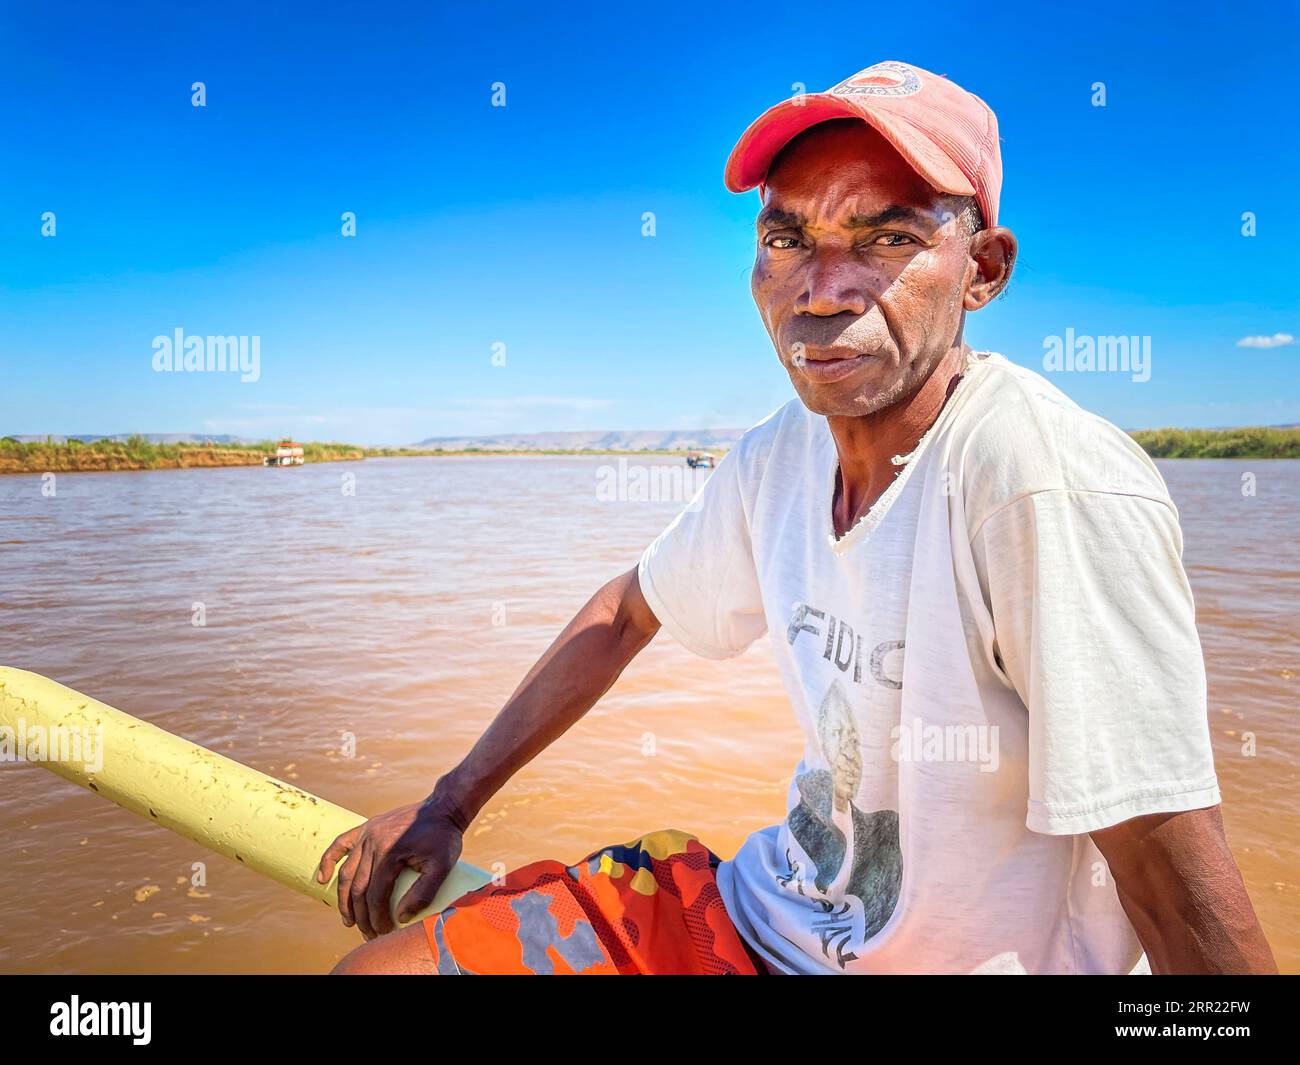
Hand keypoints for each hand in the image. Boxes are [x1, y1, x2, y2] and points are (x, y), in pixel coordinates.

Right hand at [315, 796, 465, 940]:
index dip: (377, 917)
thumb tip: (400, 917)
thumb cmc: (444, 838)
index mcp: (390, 853)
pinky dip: (329, 860)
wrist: (442, 808)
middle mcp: (373, 842)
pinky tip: (322, 878)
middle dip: (361, 915)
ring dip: (344, 899)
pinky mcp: (366, 827)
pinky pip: (341, 843)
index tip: (383, 932)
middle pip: (358, 887)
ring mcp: (367, 833)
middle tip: (368, 933)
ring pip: (347, 872)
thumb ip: (424, 893)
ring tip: (349, 920)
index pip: (376, 894)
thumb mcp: (443, 866)